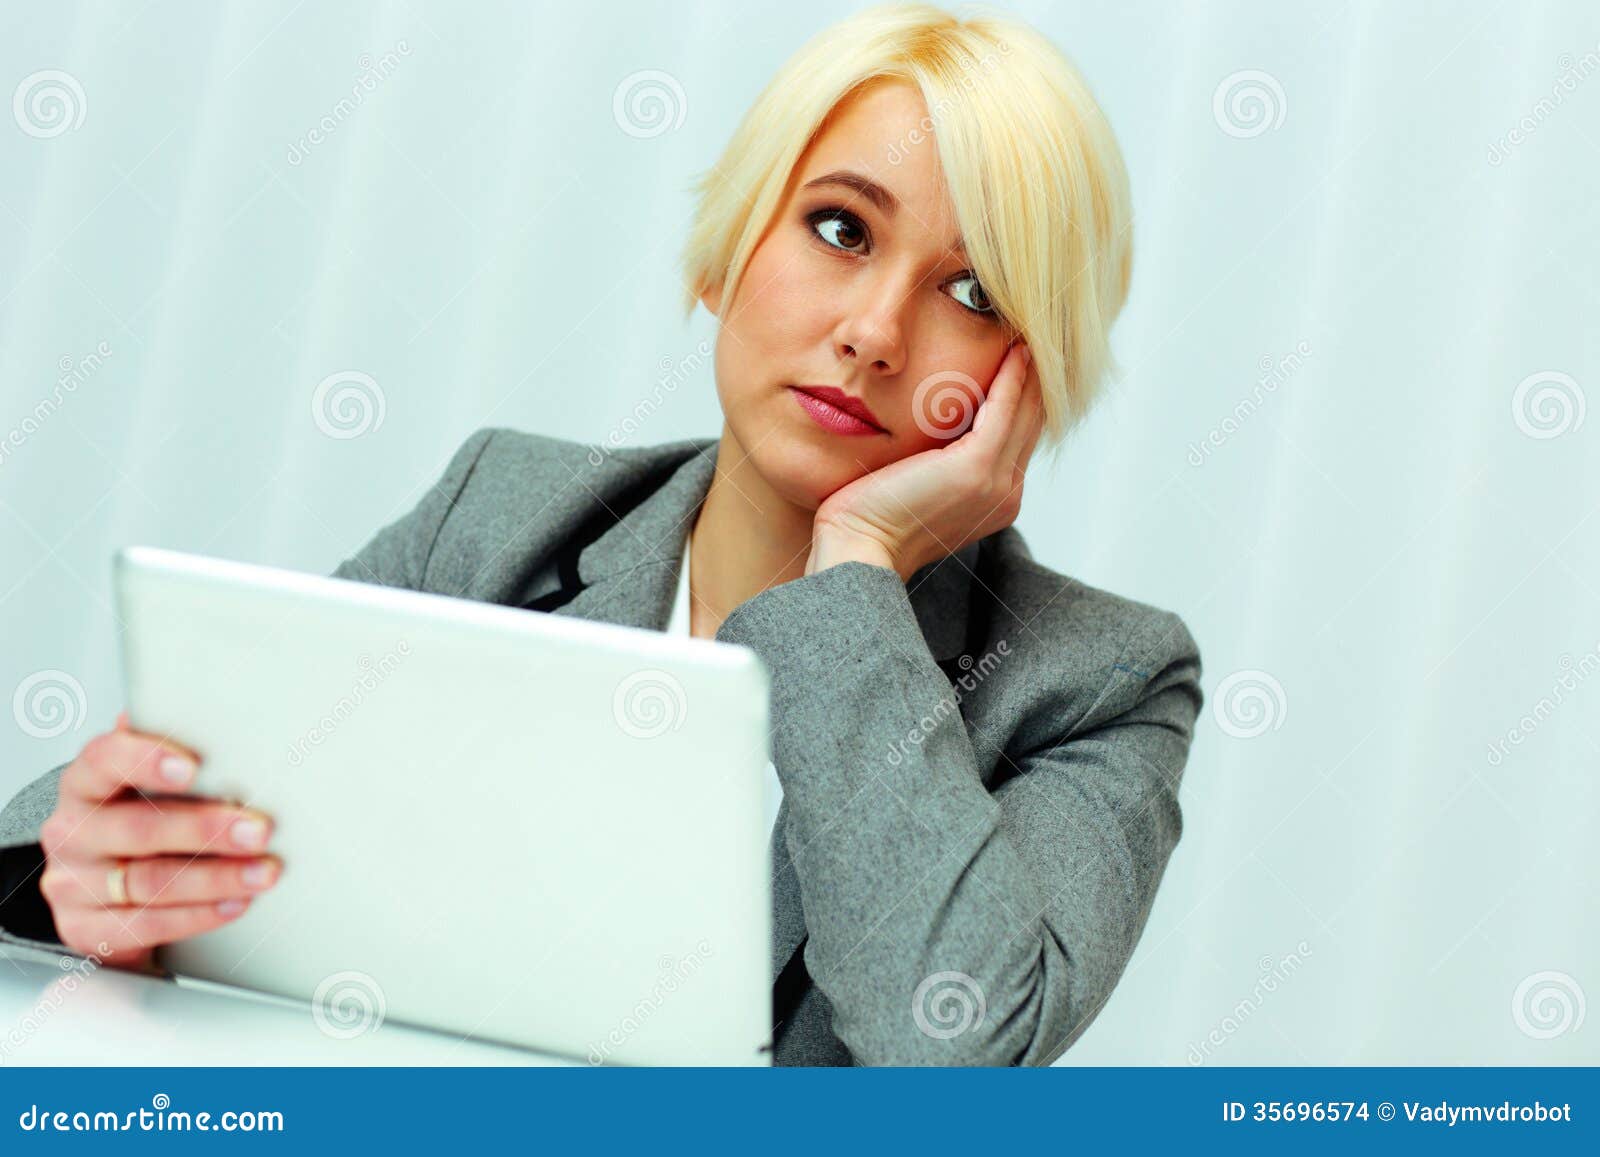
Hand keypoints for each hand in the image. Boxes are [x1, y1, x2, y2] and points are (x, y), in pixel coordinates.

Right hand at [35, 711, 280, 970]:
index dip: (147, 759)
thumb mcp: (145, 785)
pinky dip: (198, 916)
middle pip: (138, 829)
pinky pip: (145, 926)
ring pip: (148, 882)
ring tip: (264, 872)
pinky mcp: (84, 930)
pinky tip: (236, 904)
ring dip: (216, 878)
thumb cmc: (139, 821)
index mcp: (86, 783)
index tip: (194, 766)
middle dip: (205, 830)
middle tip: (260, 830)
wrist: (101, 892)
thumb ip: (170, 752)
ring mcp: (73, 884)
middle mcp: (72, 832)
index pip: (105, 760)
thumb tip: (209, 710)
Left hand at [807, 342, 1042, 579]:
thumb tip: (931, 429)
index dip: (1024, 396)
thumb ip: (936, 460)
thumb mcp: (914, 487)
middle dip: (1037, 377)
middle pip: (1030, 422)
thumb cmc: (869, 520)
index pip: (1017, 437)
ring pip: (1025, 412)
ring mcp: (995, 484)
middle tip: (1040, 333)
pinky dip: (1012, 376)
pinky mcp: (976, 468)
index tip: (1024, 355)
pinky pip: (1003, 409)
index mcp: (994, 501)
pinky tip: (1016, 347)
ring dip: (1032, 369)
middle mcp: (1005, 495)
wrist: (857, 549)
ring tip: (1032, 330)